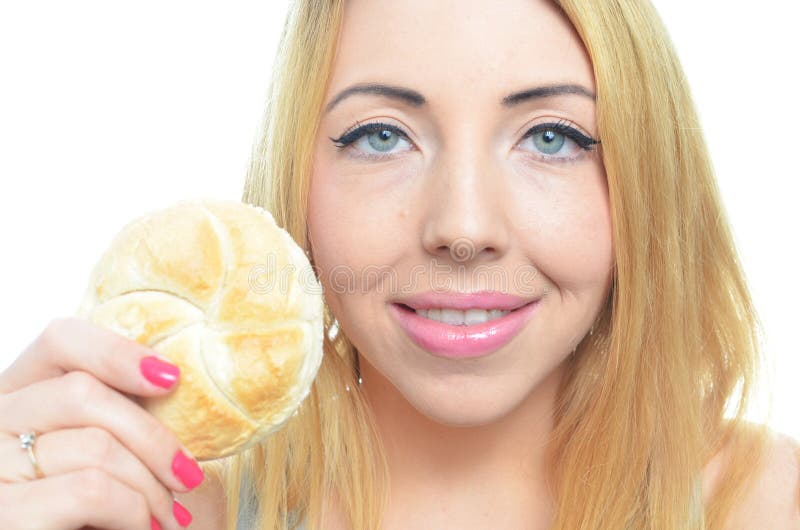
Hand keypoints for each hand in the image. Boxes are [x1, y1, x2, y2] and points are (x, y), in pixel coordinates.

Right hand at [0, 317, 203, 529]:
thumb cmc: (90, 516)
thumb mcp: (98, 456)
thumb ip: (114, 418)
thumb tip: (172, 382)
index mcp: (17, 397)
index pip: (59, 340)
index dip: (118, 351)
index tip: (170, 378)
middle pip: (84, 392)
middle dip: (153, 437)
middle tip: (187, 475)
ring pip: (96, 445)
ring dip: (151, 487)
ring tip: (168, 516)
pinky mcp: (5, 515)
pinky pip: (91, 490)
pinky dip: (134, 511)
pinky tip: (143, 528)